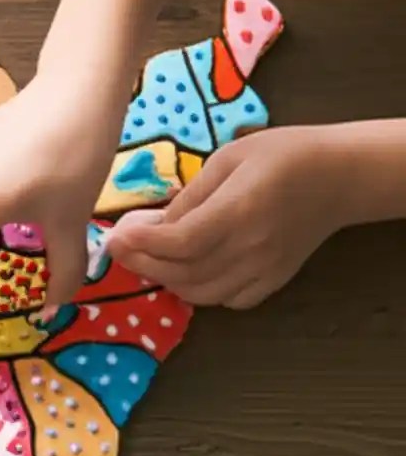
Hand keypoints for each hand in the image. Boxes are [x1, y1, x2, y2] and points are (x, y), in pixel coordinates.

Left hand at [107, 126, 343, 308]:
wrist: (339, 175)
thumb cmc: (281, 155)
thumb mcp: (228, 159)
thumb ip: (190, 195)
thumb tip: (153, 225)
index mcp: (239, 210)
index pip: (180, 242)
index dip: (142, 244)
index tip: (115, 236)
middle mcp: (251, 247)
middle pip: (184, 273)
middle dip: (143, 264)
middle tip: (120, 249)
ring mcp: (265, 269)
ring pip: (202, 293)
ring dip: (167, 281)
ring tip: (147, 260)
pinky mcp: (275, 280)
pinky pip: (229, 300)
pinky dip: (201, 292)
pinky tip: (188, 272)